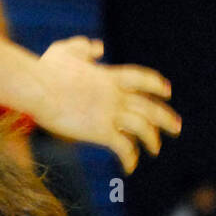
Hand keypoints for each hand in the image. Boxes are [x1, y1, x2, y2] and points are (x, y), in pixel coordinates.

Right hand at [31, 37, 180, 172]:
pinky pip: (124, 147)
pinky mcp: (101, 132)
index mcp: (110, 75)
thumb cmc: (45, 70)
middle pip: (151, 107)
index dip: (157, 85)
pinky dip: (130, 158)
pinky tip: (130, 167)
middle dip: (167, 118)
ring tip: (156, 150)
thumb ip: (84, 48)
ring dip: (152, 140)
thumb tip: (98, 48)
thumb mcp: (66, 50)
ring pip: (143, 128)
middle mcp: (116, 94)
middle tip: (177, 128)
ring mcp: (110, 113)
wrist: (38, 88)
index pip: (142, 79)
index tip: (167, 91)